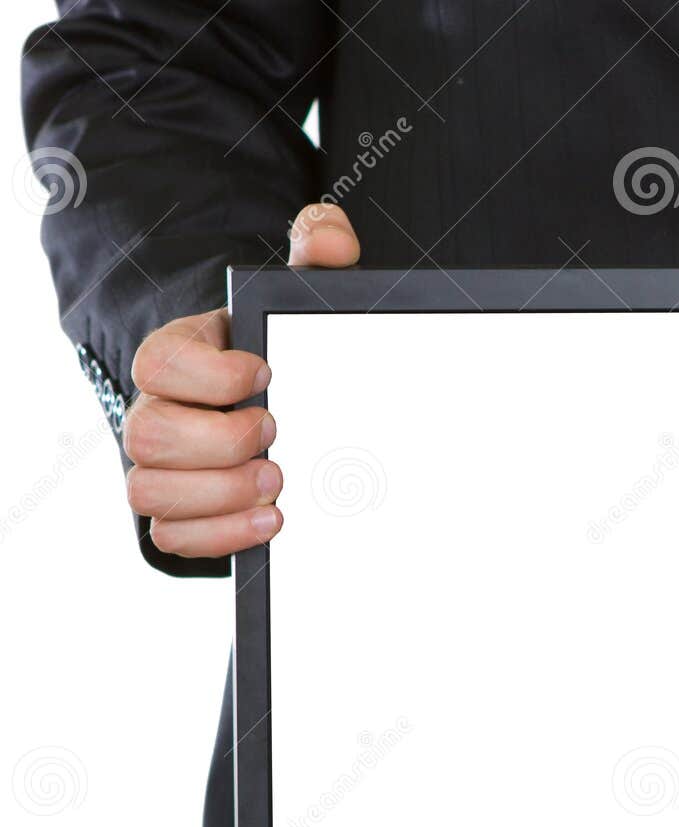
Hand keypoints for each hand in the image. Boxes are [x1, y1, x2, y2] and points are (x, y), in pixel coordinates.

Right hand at [123, 204, 360, 556]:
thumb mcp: (302, 302)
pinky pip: (171, 536)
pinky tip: (271, 522)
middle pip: (150, 434)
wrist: (283, 405)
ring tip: (277, 483)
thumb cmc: (283, 351)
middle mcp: (159, 412)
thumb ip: (317, 261)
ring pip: (149, 491)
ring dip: (219, 494)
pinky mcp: (182, 513)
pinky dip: (219, 536)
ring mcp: (164, 468)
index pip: (158, 362)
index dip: (210, 375)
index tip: (266, 372)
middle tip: (275, 434)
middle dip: (220, 442)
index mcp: (180, 357)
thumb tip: (329, 237)